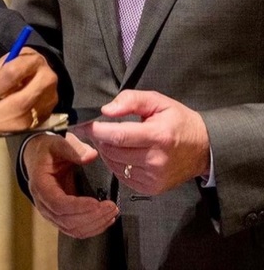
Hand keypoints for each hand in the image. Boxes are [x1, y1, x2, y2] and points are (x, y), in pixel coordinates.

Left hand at [0, 47, 58, 130]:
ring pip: (23, 119)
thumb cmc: (14, 69)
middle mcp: (46, 80)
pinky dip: (6, 127)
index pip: (12, 74)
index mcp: (32, 61)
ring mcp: (49, 100)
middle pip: (19, 103)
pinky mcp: (47, 115)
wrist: (36, 74)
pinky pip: (25, 127)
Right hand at [23, 132, 118, 237]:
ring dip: (94, 224)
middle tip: (111, 207)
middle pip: (67, 220)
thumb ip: (73, 148)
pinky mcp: (60, 217)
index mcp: (40, 184)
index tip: (97, 203)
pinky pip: (76, 230)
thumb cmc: (48, 150)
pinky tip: (106, 220)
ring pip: (72, 229)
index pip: (57, 203)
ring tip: (112, 213)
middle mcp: (43, 202)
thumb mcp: (58, 143)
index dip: (78, 206)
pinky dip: (92, 228)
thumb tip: (91, 155)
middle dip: (92, 217)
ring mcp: (50, 212)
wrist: (38, 157)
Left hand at [86, 90, 210, 195]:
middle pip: (112, 151)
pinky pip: (121, 176)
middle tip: (97, 128)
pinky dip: (115, 163)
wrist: (205, 149)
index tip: (83, 124)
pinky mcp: (152, 189)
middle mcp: (156, 161)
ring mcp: (154, 178)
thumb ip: (131, 100)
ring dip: (105, 151)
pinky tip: (121, 153)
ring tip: (110, 139)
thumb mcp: (158, 101)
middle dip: (98, 139)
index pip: (118, 136)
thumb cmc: (178, 121)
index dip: (96, 130)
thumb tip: (106, 110)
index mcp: (158, 137)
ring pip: (114, 164)